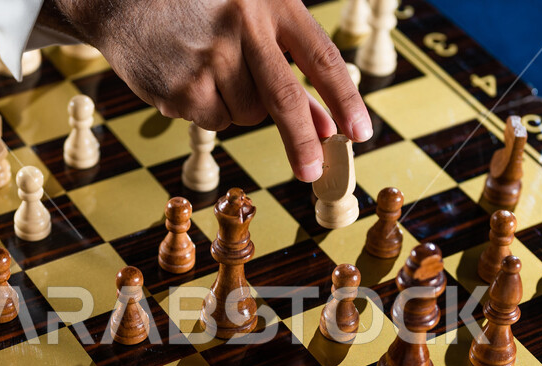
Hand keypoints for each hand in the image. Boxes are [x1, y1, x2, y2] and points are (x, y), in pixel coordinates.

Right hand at [51, 0, 371, 181]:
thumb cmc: (200, 6)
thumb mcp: (253, 19)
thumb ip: (292, 65)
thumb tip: (327, 125)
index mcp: (271, 0)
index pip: (320, 57)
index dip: (344, 99)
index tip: (360, 133)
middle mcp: (243, 23)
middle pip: (284, 98)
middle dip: (301, 141)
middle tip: (313, 171)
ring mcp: (209, 55)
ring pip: (248, 113)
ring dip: (239, 105)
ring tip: (212, 68)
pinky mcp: (181, 85)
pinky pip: (214, 121)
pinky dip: (208, 109)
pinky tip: (187, 76)